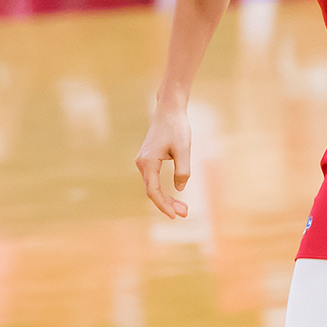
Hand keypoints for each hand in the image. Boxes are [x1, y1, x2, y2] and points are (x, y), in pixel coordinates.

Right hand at [135, 103, 192, 217]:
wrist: (169, 110)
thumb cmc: (177, 128)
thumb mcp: (184, 150)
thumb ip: (183, 170)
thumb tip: (179, 189)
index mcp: (148, 162)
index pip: (153, 191)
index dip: (163, 205)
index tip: (174, 216)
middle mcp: (142, 163)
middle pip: (153, 191)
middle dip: (168, 204)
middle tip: (185, 213)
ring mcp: (144, 162)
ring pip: (153, 187)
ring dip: (166, 199)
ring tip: (183, 209)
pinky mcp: (148, 160)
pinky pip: (154, 180)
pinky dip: (163, 190)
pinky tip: (174, 196)